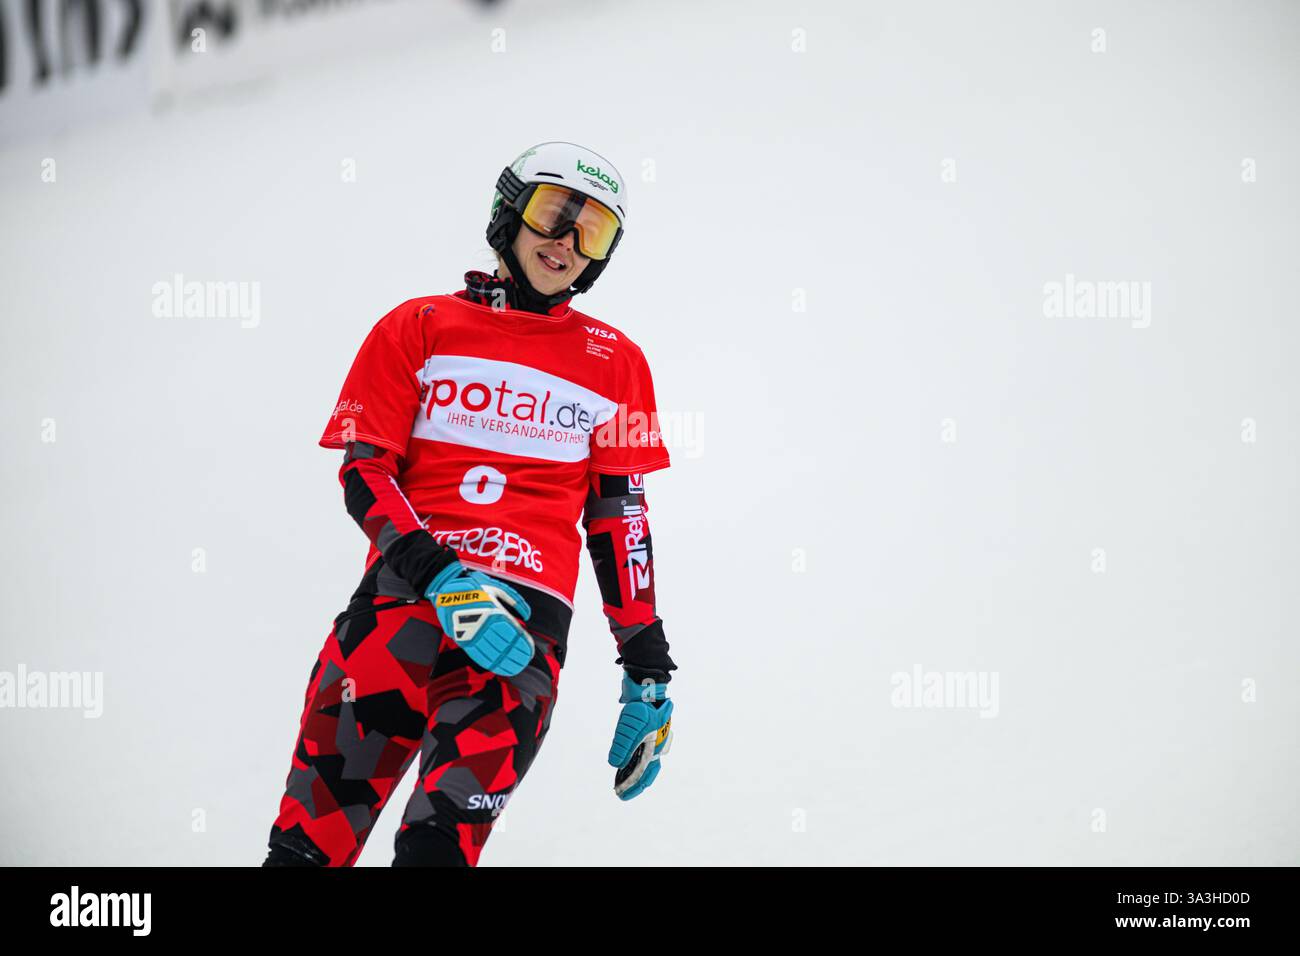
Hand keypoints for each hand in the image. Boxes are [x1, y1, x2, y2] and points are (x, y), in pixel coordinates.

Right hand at [424, 561, 533, 676]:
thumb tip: (527, 615)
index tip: (529, 651)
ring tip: (514, 668)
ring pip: (491, 652)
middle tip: (524, 662)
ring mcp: (472, 633)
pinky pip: (477, 653)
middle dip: (515, 655)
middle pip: (503, 645)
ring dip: (504, 662)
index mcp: (494, 611)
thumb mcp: (497, 588)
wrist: (447, 589)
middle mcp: (484, 625)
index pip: (512, 632)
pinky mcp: (462, 638)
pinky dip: (488, 662)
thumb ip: (515, 600)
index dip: (522, 644)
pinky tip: (496, 666)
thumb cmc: (475, 587)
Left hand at [608, 674, 672, 799]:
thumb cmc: (642, 709)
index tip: (620, 794)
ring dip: (633, 774)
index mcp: (654, 750)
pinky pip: (641, 753)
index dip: (632, 786)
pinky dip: (633, 762)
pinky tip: (625, 762)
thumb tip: (615, 764)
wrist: (649, 690)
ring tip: (620, 781)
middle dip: (634, 784)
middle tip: (620, 793)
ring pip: (643, 763)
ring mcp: (652, 741)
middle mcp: (655, 749)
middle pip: (646, 772)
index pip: (643, 775)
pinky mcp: (648, 735)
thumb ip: (623, 746)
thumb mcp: (631, 728)